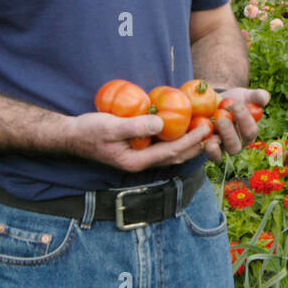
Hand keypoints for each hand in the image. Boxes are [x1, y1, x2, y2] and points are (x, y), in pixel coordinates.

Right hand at [70, 111, 214, 170]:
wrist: (72, 136)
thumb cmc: (89, 131)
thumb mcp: (111, 126)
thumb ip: (135, 126)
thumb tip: (160, 123)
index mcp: (137, 162)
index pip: (172, 152)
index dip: (192, 140)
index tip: (207, 128)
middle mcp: (141, 163)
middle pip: (177, 157)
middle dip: (197, 145)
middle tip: (215, 132)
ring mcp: (140, 158)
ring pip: (171, 154)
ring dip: (190, 144)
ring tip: (206, 131)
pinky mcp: (138, 150)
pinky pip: (163, 147)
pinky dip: (176, 139)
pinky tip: (183, 128)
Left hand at [206, 87, 269, 159]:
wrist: (214, 104)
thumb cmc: (233, 101)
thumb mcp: (245, 95)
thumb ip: (257, 96)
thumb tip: (264, 99)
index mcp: (249, 133)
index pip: (250, 130)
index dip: (245, 119)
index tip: (236, 104)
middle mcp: (237, 144)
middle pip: (236, 146)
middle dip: (229, 134)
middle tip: (222, 120)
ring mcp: (223, 148)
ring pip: (222, 152)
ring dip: (217, 143)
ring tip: (210, 132)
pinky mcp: (210, 149)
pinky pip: (212, 155)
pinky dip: (208, 149)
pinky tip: (204, 140)